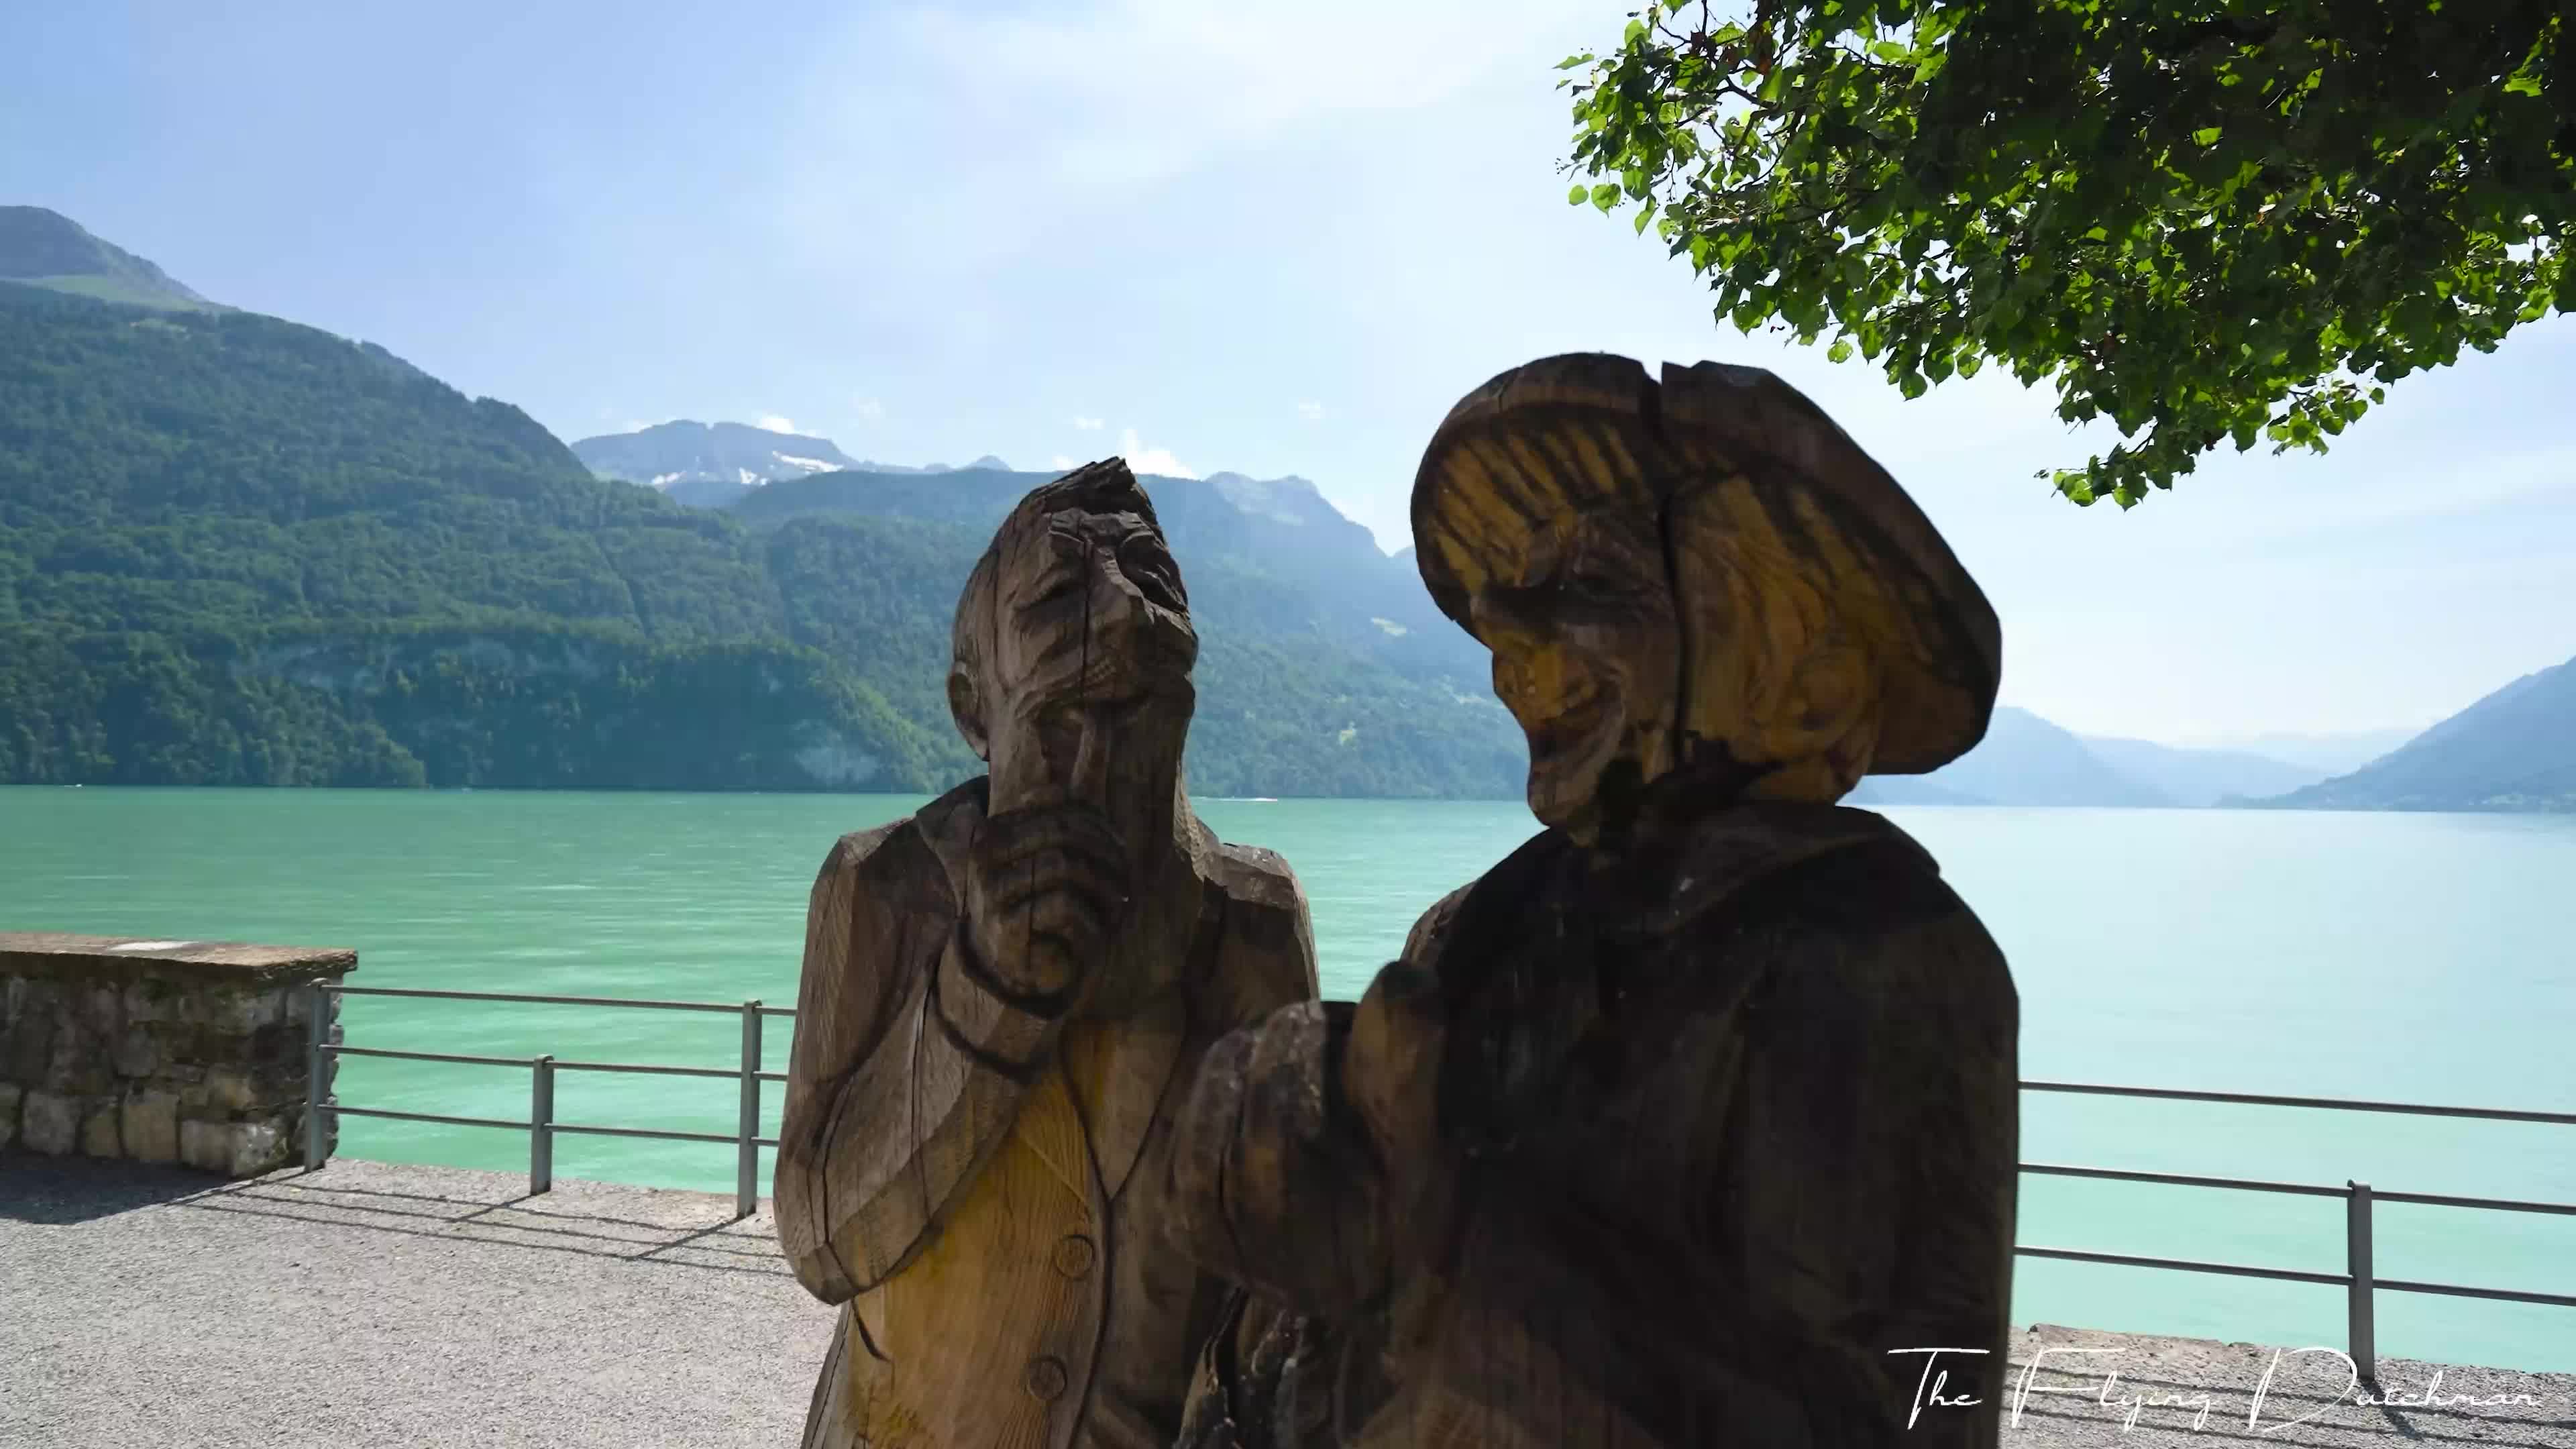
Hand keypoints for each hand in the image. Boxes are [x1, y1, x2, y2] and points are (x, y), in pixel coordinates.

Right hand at [960, 802, 1131, 1009]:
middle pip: (1068, 829)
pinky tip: (1092, 937)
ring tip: (1115, 909)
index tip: (1117, 859)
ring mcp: (990, 885)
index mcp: (1001, 824)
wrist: (1016, 971)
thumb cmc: (1047, 898)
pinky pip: (1063, 906)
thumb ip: (1081, 782)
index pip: (1061, 801)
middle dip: (1108, 857)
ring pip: (1067, 865)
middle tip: (1124, 887)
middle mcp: (987, 848)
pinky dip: (1090, 923)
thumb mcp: (1067, 836)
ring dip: (1104, 891)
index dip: (1102, 828)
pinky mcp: (1004, 923)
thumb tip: (1100, 713)